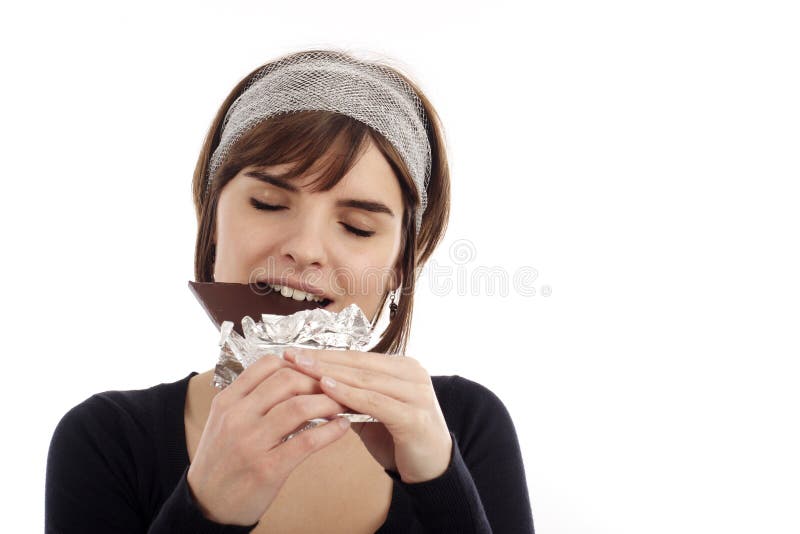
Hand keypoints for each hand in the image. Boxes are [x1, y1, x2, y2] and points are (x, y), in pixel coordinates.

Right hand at [186, 355, 351, 525]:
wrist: (206, 505)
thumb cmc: (222, 460)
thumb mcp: (225, 421)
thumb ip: (250, 399)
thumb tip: (291, 377)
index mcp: (227, 401)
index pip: (268, 364)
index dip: (298, 363)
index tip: (314, 370)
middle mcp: (237, 416)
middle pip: (287, 380)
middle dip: (318, 380)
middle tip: (336, 386)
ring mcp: (252, 442)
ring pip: (300, 406)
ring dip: (329, 402)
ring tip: (343, 404)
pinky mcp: (268, 468)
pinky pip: (307, 441)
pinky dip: (331, 431)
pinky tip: (342, 427)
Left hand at [283, 348, 452, 483]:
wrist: (434, 470)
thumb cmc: (401, 441)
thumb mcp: (374, 414)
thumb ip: (352, 399)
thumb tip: (317, 387)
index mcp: (403, 368)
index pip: (357, 357)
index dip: (326, 354)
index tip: (296, 353)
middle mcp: (412, 374)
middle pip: (358, 364)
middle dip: (322, 360)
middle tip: (291, 356)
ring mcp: (416, 393)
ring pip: (364, 379)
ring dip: (330, 373)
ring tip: (301, 368)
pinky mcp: (414, 416)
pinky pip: (375, 402)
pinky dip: (349, 394)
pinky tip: (326, 388)